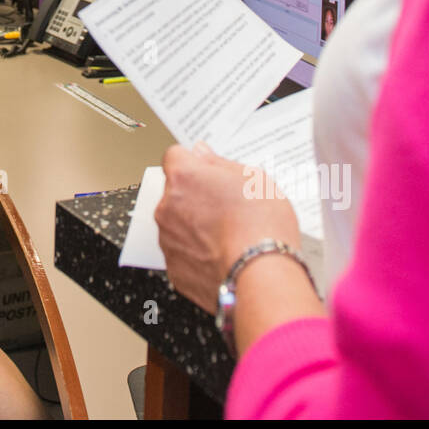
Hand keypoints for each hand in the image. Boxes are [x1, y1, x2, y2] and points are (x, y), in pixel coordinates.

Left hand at [154, 143, 300, 314]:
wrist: (261, 276)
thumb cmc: (261, 227)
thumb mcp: (253, 179)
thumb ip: (219, 162)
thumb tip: (202, 153)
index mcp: (183, 178)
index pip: (175, 157)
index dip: (194, 163)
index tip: (207, 172)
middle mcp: (167, 207)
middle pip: (175, 192)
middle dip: (196, 197)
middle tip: (227, 207)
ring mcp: (168, 240)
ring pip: (177, 224)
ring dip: (195, 226)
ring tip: (228, 235)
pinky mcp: (175, 269)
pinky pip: (183, 253)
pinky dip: (197, 254)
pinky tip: (223, 254)